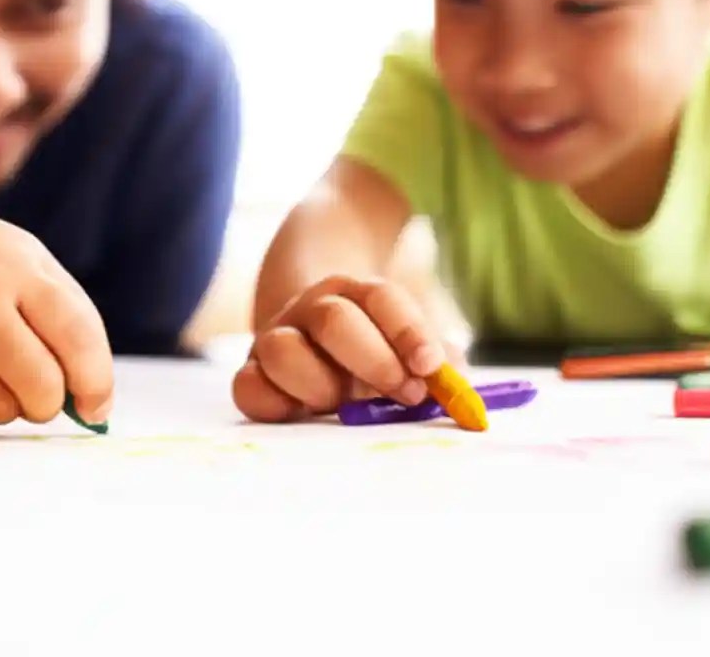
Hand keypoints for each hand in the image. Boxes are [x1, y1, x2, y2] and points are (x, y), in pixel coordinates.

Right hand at [0, 192, 113, 425]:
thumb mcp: (12, 254)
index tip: (96, 408)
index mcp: (24, 264)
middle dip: (57, 402)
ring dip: (21, 407)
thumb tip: (86, 387)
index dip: (97, 381)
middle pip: (50, 379)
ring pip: (13, 401)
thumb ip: (53, 309)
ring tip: (6, 383)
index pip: (82, 334)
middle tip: (48, 399)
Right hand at [233, 276, 457, 422]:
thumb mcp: (408, 348)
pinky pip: (247, 386)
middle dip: (374, 362)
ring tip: (341, 405)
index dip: (409, 332)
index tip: (430, 368)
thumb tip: (462, 392)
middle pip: (334, 320)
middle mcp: (312, 309)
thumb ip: (438, 367)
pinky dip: (274, 404)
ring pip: (281, 350)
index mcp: (356, 294)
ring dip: (319, 386)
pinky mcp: (252, 372)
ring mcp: (276, 338)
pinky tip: (302, 414)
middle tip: (404, 394)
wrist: (309, 332)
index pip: (381, 299)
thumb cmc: (371, 349)